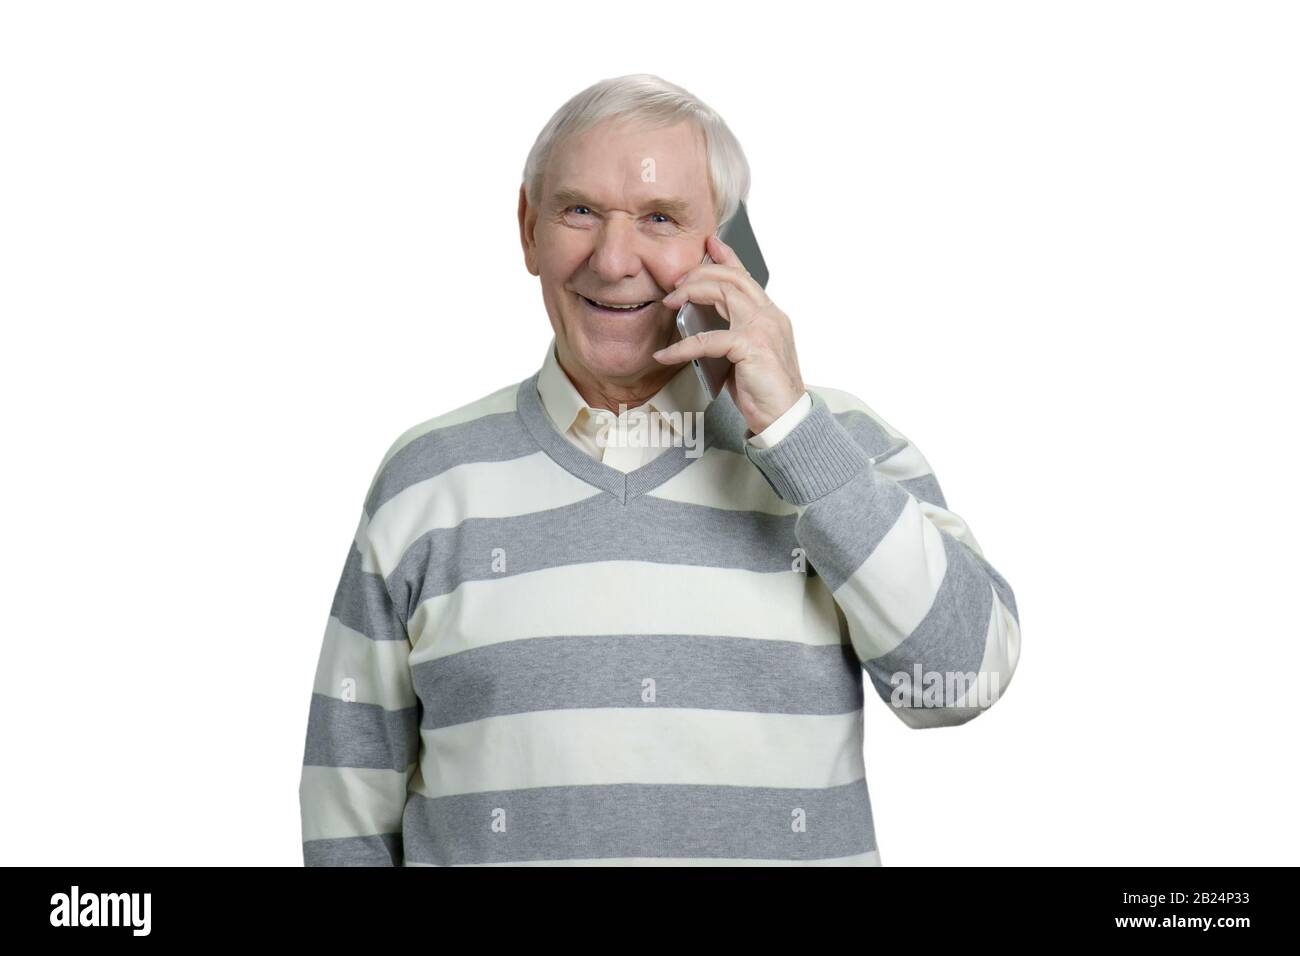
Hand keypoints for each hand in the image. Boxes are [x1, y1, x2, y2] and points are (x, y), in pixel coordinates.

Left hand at [653, 233, 805, 433]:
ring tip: (669, 303)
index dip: (727, 257)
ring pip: (722, 293)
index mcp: (771, 316)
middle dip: (699, 273)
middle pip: (731, 278)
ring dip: (691, 293)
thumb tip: (701, 330)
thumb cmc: (765, 391)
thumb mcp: (746, 357)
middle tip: (676, 283)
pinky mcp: (750, 346)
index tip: (710, 244)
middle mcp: (770, 316)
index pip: (747, 277)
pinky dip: (682, 347)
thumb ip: (731, 336)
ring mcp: (762, 328)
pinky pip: (707, 339)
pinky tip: (666, 355)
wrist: (785, 418)